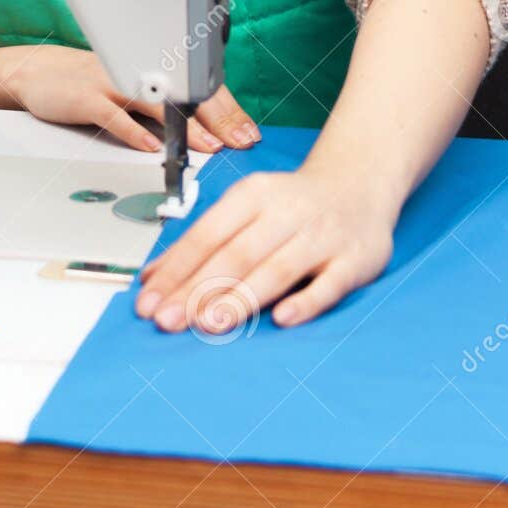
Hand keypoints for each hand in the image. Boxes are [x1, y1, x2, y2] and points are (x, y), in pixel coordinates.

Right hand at [1, 45, 259, 154]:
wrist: (39, 72)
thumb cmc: (90, 84)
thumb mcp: (132, 89)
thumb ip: (165, 106)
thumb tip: (207, 131)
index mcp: (153, 69)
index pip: (199, 87)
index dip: (228, 111)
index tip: (248, 133)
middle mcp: (137, 72)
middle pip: (186, 94)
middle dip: (218, 120)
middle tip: (240, 142)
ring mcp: (112, 84)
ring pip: (156, 105)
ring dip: (185, 128)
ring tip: (207, 147)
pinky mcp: (86, 98)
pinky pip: (114, 116)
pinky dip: (133, 132)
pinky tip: (149, 147)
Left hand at [134, 157, 396, 331]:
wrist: (358, 183)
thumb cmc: (291, 204)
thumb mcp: (244, 209)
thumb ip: (201, 243)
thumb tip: (151, 279)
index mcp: (253, 195)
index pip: (207, 235)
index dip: (176, 270)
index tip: (149, 302)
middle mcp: (287, 212)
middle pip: (237, 254)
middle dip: (199, 289)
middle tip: (170, 320)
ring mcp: (322, 236)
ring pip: (277, 269)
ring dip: (242, 298)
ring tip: (210, 324)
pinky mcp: (355, 259)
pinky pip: (330, 284)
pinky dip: (306, 301)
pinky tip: (282, 319)